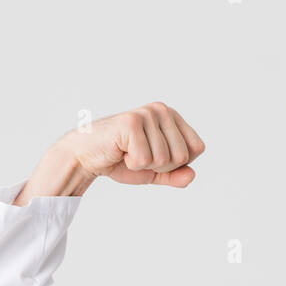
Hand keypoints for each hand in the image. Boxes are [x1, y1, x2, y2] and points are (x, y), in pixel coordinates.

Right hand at [13, 102, 205, 205]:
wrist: (87, 157)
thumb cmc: (121, 160)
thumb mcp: (154, 171)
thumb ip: (176, 175)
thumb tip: (191, 175)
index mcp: (172, 117)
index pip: (198, 148)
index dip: (179, 163)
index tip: (155, 157)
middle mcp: (162, 110)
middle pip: (183, 156)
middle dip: (161, 166)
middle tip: (139, 156)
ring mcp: (147, 114)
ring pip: (165, 159)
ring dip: (145, 165)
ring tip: (128, 153)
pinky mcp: (131, 122)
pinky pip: (145, 159)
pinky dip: (132, 164)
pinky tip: (120, 152)